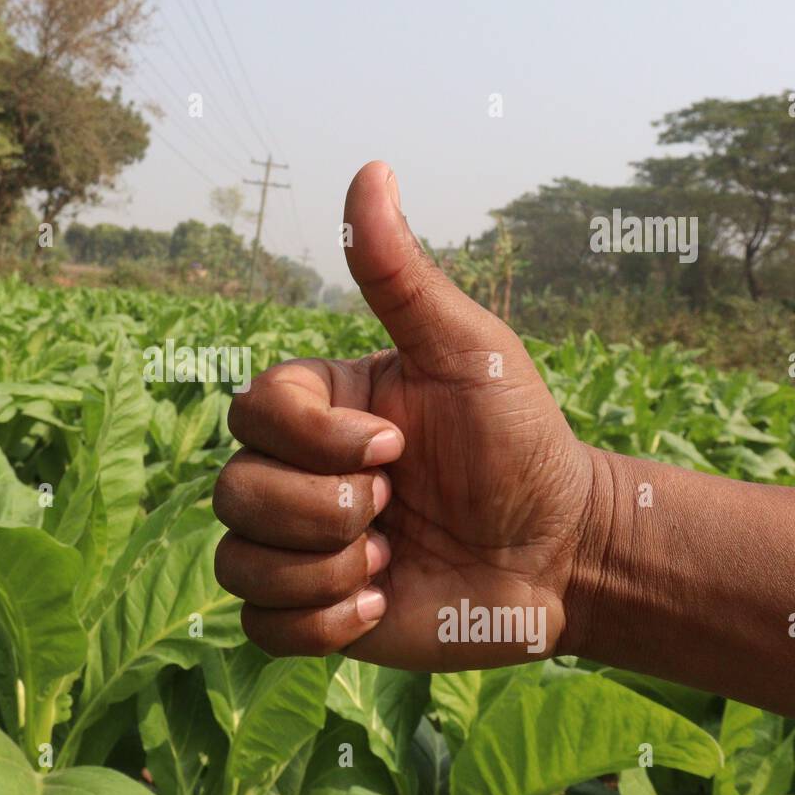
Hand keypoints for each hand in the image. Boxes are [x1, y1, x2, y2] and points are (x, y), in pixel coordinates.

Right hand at [213, 161, 598, 669]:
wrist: (563, 551)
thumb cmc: (520, 440)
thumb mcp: (467, 350)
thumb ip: (402, 275)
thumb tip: (371, 169)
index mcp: (319, 408)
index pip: (250, 411)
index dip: (314, 440)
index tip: (396, 448)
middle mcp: (296, 472)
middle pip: (232, 491)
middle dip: (322, 511)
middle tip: (396, 506)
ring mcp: (298, 546)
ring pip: (236, 561)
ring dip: (324, 570)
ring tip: (391, 557)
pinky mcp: (311, 612)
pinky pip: (257, 625)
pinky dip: (318, 622)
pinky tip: (378, 601)